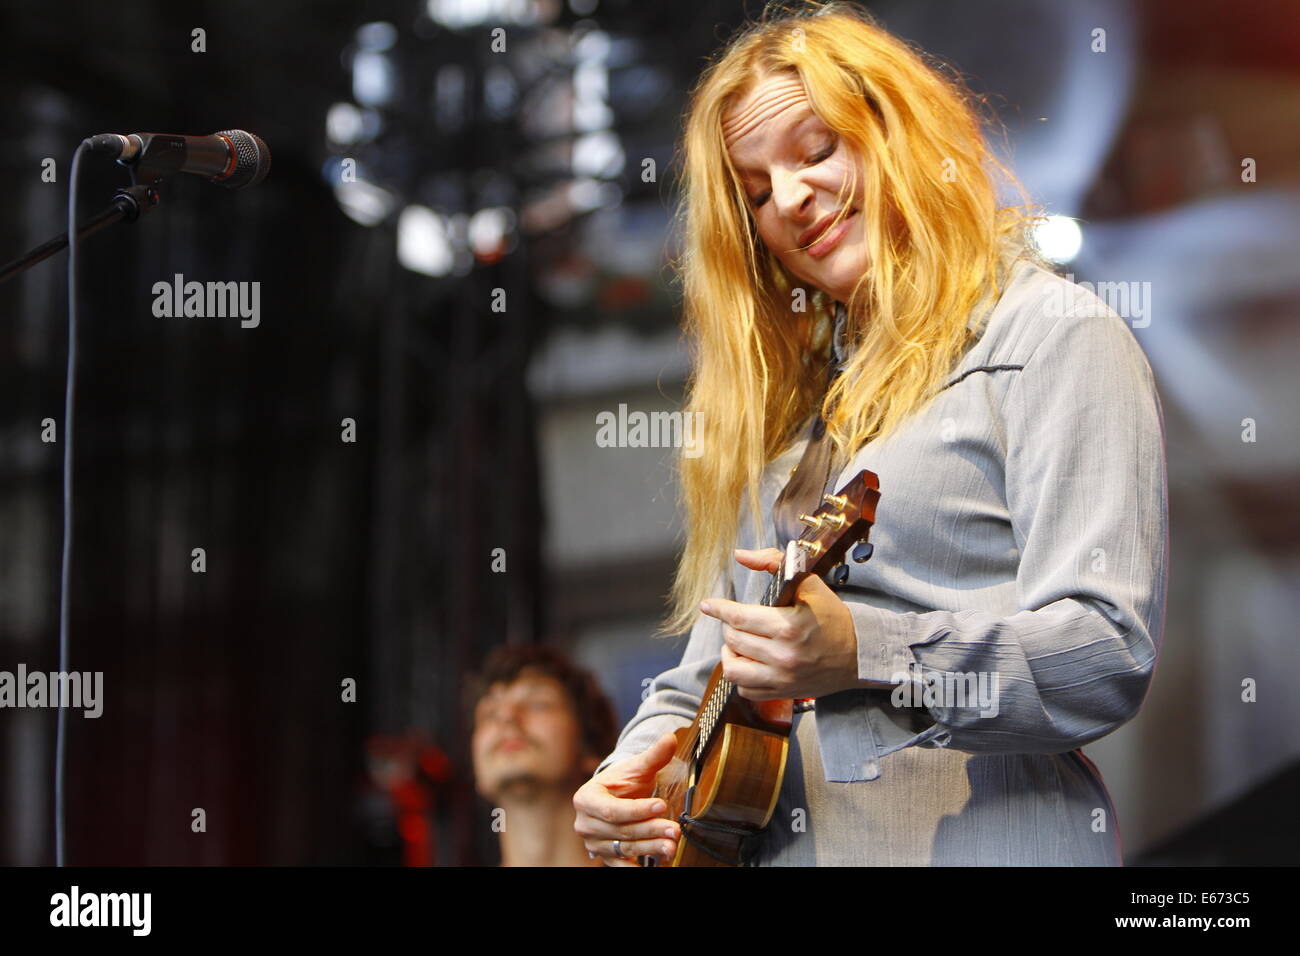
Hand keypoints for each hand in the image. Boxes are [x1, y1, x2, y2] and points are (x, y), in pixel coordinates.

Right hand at [573, 731, 680, 866]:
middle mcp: (585, 824)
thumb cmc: (623, 782)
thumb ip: (653, 756)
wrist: (615, 797)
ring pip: (624, 848)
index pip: (613, 810)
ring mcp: (593, 843)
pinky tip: (657, 863)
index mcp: (586, 798)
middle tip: (675, 829)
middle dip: (650, 830)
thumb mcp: (637, 768)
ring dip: (650, 848)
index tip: (662, 805)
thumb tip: (669, 738)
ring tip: (672, 844)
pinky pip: (621, 865)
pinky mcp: (604, 857)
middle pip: (621, 831)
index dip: (638, 810)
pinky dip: (637, 867)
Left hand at [699, 547, 864, 700]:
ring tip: (738, 643)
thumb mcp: (809, 583)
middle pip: (733, 640)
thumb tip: (741, 555)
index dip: (718, 608)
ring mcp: (782, 678)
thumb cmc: (833, 617)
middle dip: (730, 626)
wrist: (860, 654)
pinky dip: (741, 676)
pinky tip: (748, 662)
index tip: (708, 605)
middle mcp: (783, 656)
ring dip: (730, 653)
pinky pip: (746, 690)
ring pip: (733, 670)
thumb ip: (774, 563)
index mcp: (788, 626)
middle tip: (738, 619)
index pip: (738, 617)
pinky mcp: (784, 693)